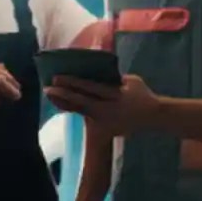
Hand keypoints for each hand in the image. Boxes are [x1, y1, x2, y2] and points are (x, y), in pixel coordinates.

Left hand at [44, 74, 158, 135]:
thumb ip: (113, 77)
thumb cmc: (142, 94)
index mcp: (116, 96)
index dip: (73, 83)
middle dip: (63, 95)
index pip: (90, 88)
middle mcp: (108, 110)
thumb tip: (95, 72)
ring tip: (51, 95)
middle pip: (81, 102)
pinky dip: (73, 109)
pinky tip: (61, 104)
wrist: (153, 117)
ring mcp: (105, 121)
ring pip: (80, 111)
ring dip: (64, 103)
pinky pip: (85, 116)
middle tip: (48, 88)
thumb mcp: (131, 81)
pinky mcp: (104, 128)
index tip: (57, 78)